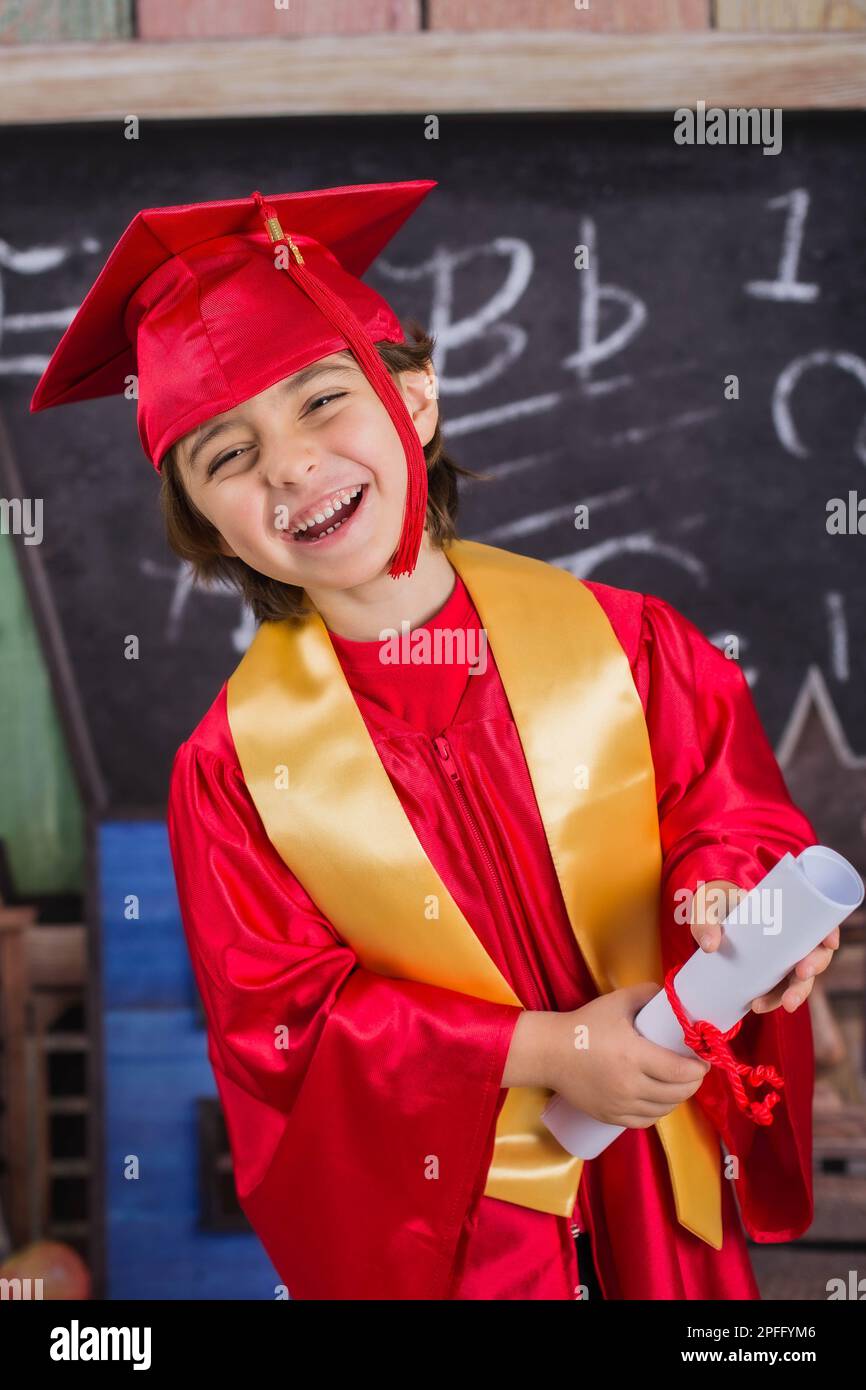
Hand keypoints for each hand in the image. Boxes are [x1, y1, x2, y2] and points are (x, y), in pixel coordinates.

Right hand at [543, 984, 709, 1127]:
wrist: (549, 1052)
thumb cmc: (583, 1025)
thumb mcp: (615, 1002)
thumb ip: (646, 994)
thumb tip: (671, 993)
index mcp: (634, 1056)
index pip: (681, 1071)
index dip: (699, 1068)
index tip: (704, 1059)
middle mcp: (630, 1085)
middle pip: (677, 1093)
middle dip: (693, 1082)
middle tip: (695, 1070)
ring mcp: (620, 1105)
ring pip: (664, 1109)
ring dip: (678, 1097)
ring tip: (679, 1083)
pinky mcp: (611, 1117)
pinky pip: (646, 1120)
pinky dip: (658, 1111)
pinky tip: (659, 1098)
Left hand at [690, 878, 839, 1013]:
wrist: (706, 916)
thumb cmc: (714, 902)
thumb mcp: (708, 905)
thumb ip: (706, 922)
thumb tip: (710, 946)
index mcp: (786, 911)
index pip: (819, 922)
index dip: (829, 932)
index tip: (829, 942)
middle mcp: (791, 937)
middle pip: (815, 955)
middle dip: (813, 968)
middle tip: (802, 974)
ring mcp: (781, 957)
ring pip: (800, 978)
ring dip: (793, 993)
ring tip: (768, 1001)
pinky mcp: (769, 972)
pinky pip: (779, 989)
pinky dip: (772, 999)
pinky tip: (758, 1005)